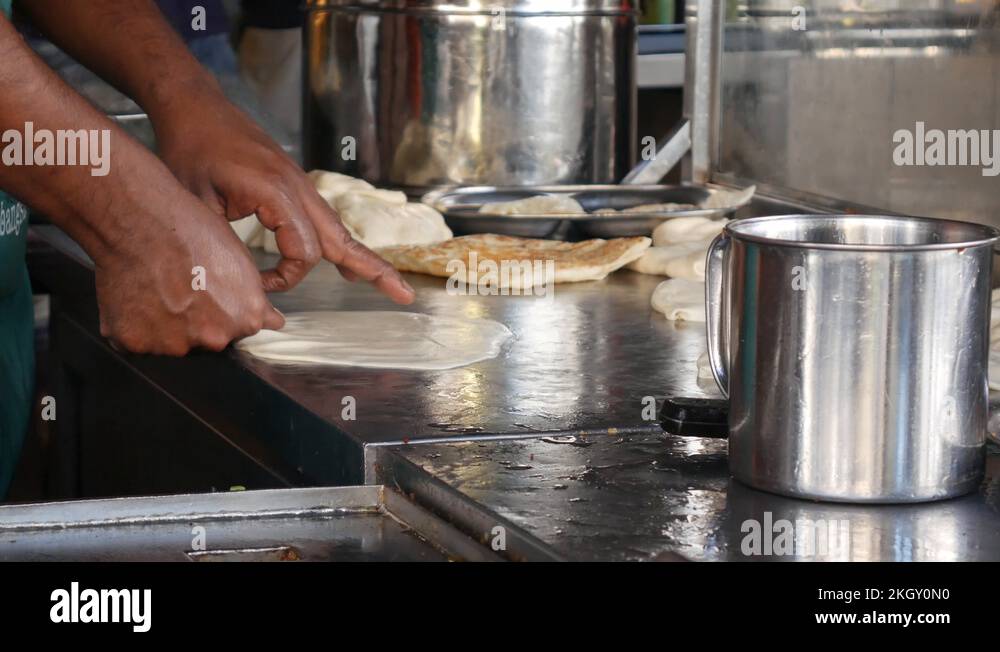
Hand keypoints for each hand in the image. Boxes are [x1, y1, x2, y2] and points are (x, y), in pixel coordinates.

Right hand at [94, 180, 284, 355]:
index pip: (242, 328)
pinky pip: (139, 340)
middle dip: (200, 320)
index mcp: (245, 318)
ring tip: (159, 287)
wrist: (139, 220)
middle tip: (184, 286)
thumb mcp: (240, 259)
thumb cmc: (189, 231)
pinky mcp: (135, 342)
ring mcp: (174, 344)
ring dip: (168, 324)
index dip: (227, 308)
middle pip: (209, 338)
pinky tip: (140, 295)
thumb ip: (257, 301)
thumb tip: (273, 322)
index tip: (214, 294)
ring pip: (173, 341)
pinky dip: (138, 324)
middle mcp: (214, 337)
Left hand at [154, 86, 414, 302]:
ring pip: (340, 230)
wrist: (196, 108)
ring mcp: (301, 185)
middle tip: (404, 296)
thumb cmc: (191, 149)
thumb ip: (221, 244)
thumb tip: (234, 283)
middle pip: (343, 241)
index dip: (285, 279)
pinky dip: (341, 243)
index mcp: (277, 193)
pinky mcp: (296, 185)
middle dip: (375, 270)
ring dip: (364, 258)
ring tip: (389, 283)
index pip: (305, 253)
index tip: (256, 284)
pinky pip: (326, 220)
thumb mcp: (196, 203)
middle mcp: (299, 189)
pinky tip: (347, 260)